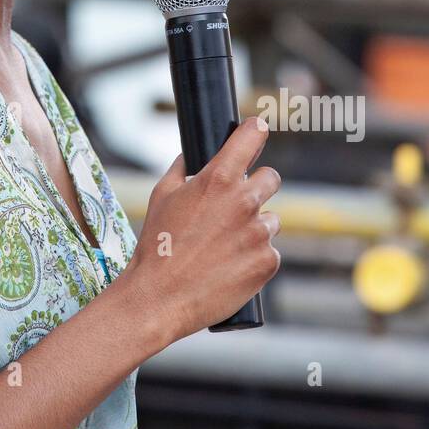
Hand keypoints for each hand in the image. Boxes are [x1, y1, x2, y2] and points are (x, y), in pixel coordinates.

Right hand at [119, 116, 281, 353]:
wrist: (160, 297)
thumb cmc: (157, 245)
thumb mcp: (161, 197)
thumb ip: (180, 170)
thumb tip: (188, 158)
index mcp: (218, 179)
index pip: (252, 137)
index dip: (255, 132)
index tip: (258, 131)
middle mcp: (244, 201)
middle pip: (271, 177)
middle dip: (257, 186)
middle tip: (238, 203)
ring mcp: (259, 233)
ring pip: (271, 219)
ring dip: (255, 227)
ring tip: (225, 246)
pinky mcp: (267, 262)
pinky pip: (269, 251)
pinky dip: (255, 257)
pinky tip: (231, 266)